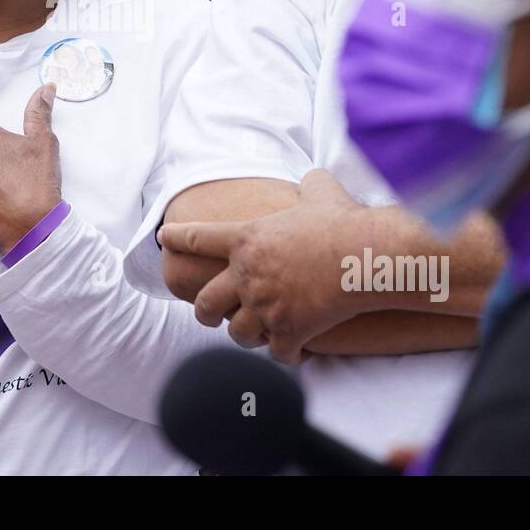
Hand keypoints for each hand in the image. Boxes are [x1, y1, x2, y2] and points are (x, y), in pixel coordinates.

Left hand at [159, 170, 371, 363]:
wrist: (365, 256)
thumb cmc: (344, 220)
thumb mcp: (321, 190)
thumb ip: (310, 183)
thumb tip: (315, 176)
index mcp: (246, 239)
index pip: (197, 238)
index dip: (177, 238)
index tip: (163, 239)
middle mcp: (247, 275)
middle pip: (206, 302)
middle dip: (204, 311)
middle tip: (208, 314)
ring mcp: (265, 307)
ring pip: (237, 333)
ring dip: (244, 334)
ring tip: (254, 334)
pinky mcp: (289, 331)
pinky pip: (276, 353)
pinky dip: (284, 353)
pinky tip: (294, 351)